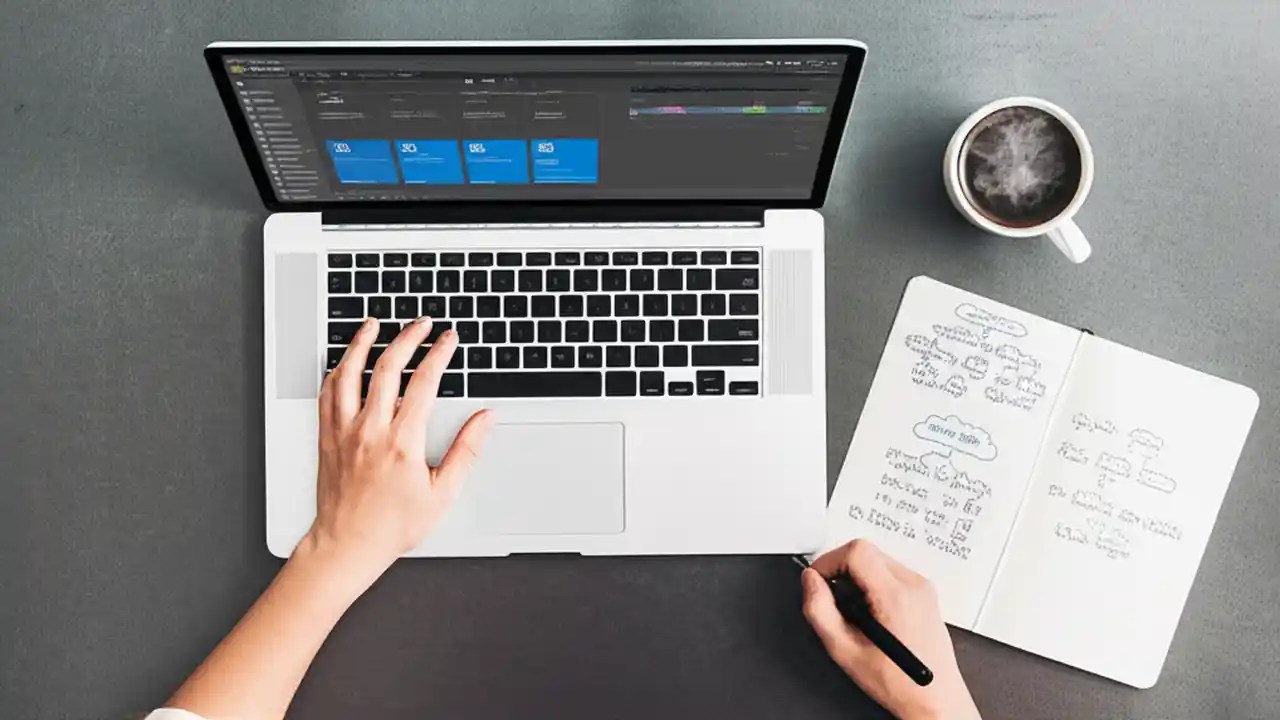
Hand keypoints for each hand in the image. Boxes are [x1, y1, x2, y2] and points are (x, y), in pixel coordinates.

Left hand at [306, 316, 493, 572]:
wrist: (347, 545)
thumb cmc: (393, 526)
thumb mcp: (443, 493)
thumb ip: (466, 450)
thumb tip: (484, 419)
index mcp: (402, 442)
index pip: (424, 382)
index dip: (440, 353)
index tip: (449, 339)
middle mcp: (370, 430)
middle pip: (388, 367)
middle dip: (408, 337)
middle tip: (422, 324)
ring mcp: (344, 431)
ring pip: (350, 373)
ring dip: (362, 343)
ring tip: (374, 325)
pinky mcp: (327, 437)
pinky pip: (327, 393)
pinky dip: (337, 370)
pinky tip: (345, 360)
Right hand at [801, 540, 980, 719]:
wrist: (935, 699)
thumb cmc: (898, 682)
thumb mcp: (845, 651)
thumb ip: (820, 611)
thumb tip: (811, 581)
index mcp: (895, 596)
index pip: (856, 551)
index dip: (829, 562)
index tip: (818, 581)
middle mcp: (914, 585)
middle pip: (866, 551)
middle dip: (841, 569)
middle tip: (834, 600)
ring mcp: (923, 588)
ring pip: (878, 559)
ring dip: (857, 577)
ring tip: (855, 612)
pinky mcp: (925, 593)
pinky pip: (891, 572)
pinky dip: (873, 583)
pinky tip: (872, 613)